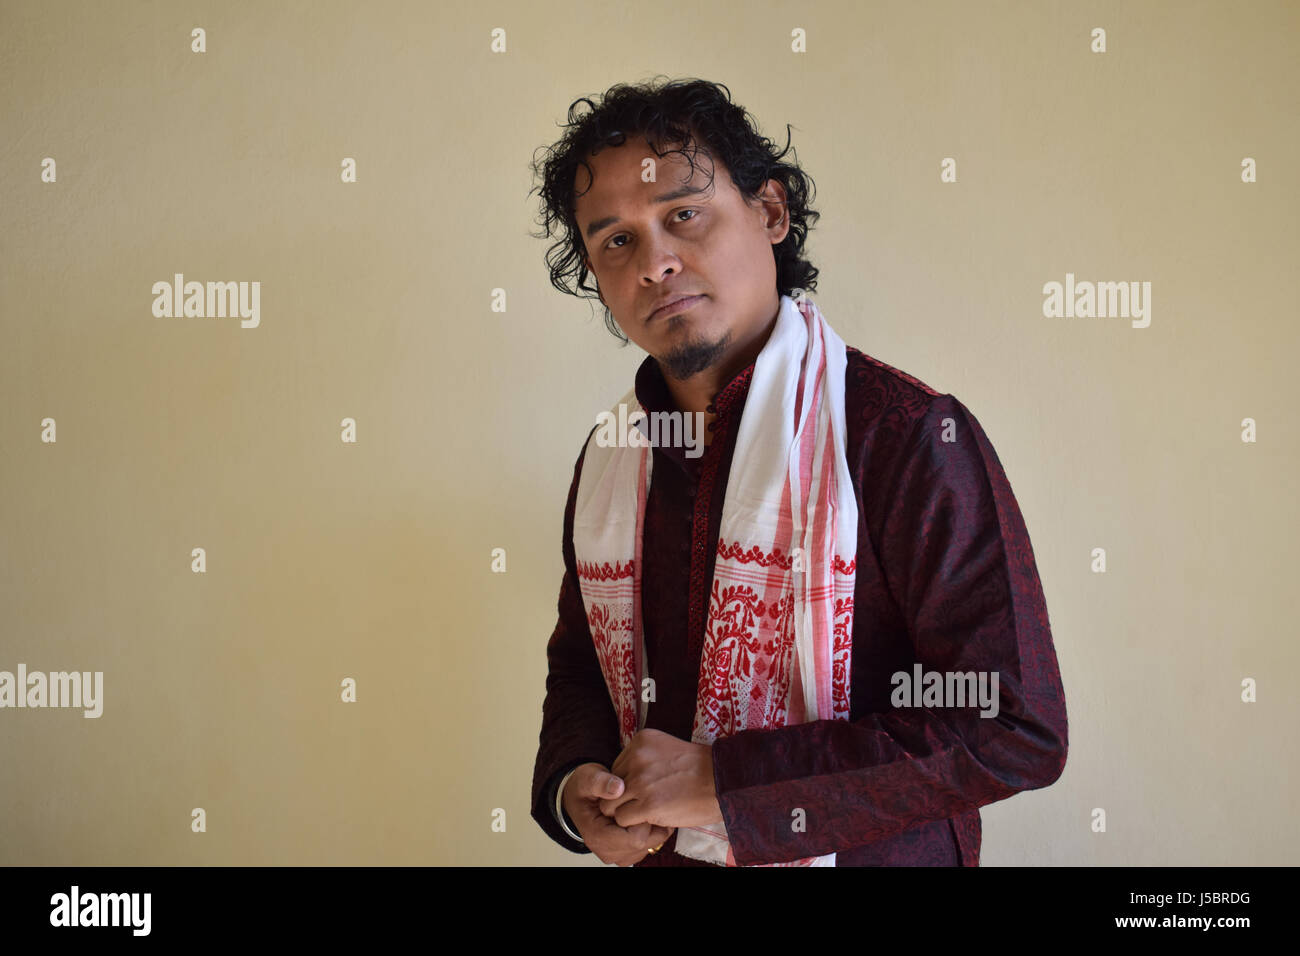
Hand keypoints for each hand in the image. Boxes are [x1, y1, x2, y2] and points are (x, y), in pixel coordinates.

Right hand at [561, 762, 674, 865]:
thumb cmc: (584, 789)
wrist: (580, 798)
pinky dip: (651, 831)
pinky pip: (649, 846)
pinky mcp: (625, 854)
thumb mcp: (588, 778)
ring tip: (642, 806)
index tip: (638, 799)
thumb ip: (600, 782)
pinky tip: (641, 814)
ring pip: (650, 846)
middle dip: (650, 822)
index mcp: (597, 836)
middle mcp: (606, 851)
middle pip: (645, 844)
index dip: (642, 818)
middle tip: (645, 801)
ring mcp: (616, 855)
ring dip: (652, 826)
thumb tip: (618, 789)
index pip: (635, 838)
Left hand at [598, 729, 724, 828]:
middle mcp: (637, 758)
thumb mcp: (669, 749)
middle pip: (611, 786)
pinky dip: (635, 824)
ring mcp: (640, 782)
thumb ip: (644, 759)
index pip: (616, 768)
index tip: (647, 789)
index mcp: (642, 741)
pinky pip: (623, 819)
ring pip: (611, 805)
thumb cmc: (701, 769)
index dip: (628, 783)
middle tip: (644, 804)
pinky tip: (652, 820)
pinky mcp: (647, 805)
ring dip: (627, 813)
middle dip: (624, 798)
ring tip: (647, 813)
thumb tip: (622, 780)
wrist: (724, 781)